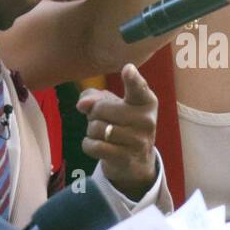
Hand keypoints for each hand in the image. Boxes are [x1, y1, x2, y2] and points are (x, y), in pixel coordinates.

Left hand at [79, 63, 157, 199]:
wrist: (136, 161)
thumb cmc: (122, 124)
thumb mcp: (112, 105)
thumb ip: (94, 97)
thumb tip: (82, 104)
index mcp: (146, 101)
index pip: (138, 87)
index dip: (132, 78)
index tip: (128, 68)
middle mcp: (146, 119)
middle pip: (101, 109)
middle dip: (94, 115)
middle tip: (105, 121)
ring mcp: (138, 140)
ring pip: (96, 128)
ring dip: (91, 132)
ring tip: (104, 134)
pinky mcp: (126, 158)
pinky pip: (94, 146)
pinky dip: (89, 145)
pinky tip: (97, 146)